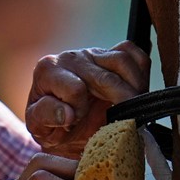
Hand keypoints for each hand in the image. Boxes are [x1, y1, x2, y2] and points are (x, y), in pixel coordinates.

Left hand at [25, 41, 149, 157]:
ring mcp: (92, 53)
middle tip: (126, 121)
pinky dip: (141, 71)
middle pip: (106, 76)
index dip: (79, 110)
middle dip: (121, 101)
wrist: (59, 122)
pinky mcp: (110, 54)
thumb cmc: (50, 125)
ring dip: (135, 87)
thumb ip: (45, 116)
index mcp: (48, 71)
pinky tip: (137, 91)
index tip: (76, 122)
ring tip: (133, 107)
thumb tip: (66, 113)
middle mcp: (71, 58)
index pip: (75, 88)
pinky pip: (134, 53)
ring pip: (123, 60)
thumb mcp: (38, 126)